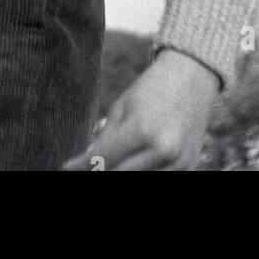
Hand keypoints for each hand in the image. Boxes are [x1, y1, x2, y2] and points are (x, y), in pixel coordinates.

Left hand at [60, 47, 219, 170]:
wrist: (193, 77)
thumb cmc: (152, 88)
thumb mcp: (123, 107)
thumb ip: (106, 138)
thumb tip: (87, 163)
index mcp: (141, 130)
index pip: (103, 159)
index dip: (81, 167)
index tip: (65, 168)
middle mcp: (161, 151)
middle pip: (120, 176)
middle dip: (100, 172)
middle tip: (85, 169)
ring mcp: (177, 163)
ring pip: (139, 181)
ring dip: (120, 172)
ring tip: (106, 165)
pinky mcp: (188, 167)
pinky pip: (158, 179)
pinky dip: (142, 174)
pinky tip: (129, 165)